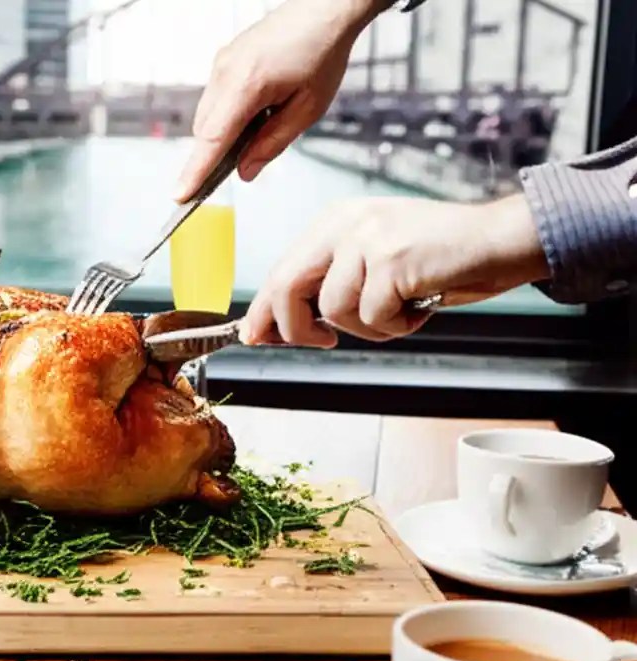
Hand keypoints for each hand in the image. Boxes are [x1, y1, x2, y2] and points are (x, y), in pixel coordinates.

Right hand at [175, 0, 382, 200]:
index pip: (213, 138)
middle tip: (237, 168)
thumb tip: (245, 171)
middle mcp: (225, 71)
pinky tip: (255, 111)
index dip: (196, 171)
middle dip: (214, 154)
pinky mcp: (223, 60)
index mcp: (247, 84)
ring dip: (223, 132)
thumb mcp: (307, 109)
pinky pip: (214, 98)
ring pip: (207, 115)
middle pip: (205, 130)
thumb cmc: (322, 54)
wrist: (324, 11)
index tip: (181, 195)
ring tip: (262, 126)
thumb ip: (272, 144)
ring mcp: (221, 63)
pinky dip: (226, 114)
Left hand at [239, 195, 550, 346]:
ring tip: (400, 310)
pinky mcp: (392, 260)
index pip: (280, 271)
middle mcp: (345, 224)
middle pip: (286, 287)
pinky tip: (420, 305)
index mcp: (335, 222)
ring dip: (368, 328)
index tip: (255, 336)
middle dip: (295, 328)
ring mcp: (367, 239)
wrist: (502, 239)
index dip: (264, 311)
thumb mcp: (375, 261)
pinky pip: (372, 316)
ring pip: (334, 309)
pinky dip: (397, 325)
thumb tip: (279, 326)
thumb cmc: (442, 257)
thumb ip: (329, 283)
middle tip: (322, 341)